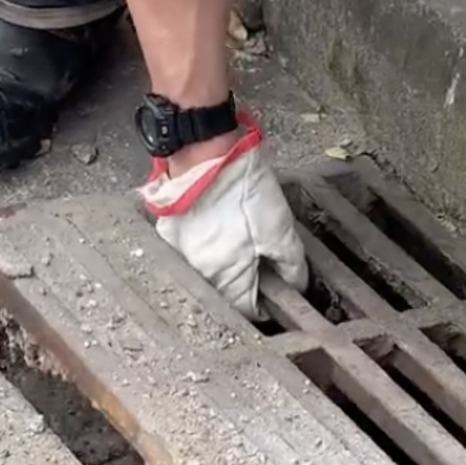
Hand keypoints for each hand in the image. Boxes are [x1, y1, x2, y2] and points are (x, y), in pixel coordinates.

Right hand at [139, 118, 306, 319]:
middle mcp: (196, 275)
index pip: (246, 313)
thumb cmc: (241, 190)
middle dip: (245, 285)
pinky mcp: (168, 234)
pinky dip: (207, 249)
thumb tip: (297, 286)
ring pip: (207, 276)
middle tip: (261, 263)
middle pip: (224, 296)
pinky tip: (220, 230)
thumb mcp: (281, 229)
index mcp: (225, 280)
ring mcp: (178, 255)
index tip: (276, 293)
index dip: (267, 306)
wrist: (205, 151)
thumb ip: (292, 265)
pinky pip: (191, 254)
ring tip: (241, 243)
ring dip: (225, 268)